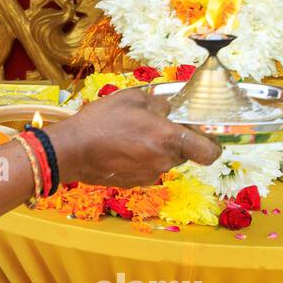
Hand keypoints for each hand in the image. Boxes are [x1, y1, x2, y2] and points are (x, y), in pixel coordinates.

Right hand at [45, 89, 220, 188]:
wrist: (71, 150)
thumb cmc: (100, 121)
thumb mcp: (131, 98)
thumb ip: (158, 103)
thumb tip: (168, 109)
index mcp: (168, 138)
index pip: (210, 152)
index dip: (212, 144)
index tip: (202, 136)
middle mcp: (164, 161)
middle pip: (183, 154)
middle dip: (173, 142)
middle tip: (152, 128)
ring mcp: (149, 175)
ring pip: (164, 162)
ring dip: (155, 151)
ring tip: (130, 138)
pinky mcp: (135, 184)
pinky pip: (147, 170)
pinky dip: (139, 161)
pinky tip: (121, 150)